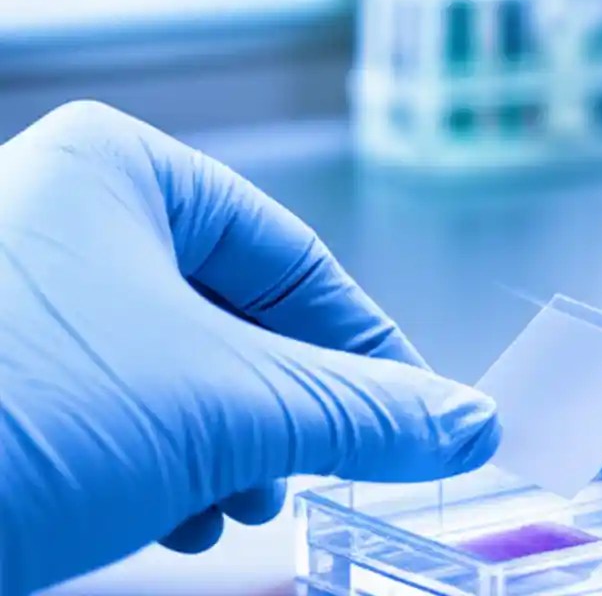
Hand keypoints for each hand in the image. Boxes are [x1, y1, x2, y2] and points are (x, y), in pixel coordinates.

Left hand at [0, 102, 499, 592]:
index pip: (296, 261)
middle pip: (239, 321)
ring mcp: (25, 296)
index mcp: (124, 173)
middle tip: (304, 475)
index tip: (415, 419)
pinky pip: (114, 404)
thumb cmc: (15, 414)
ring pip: (179, 371)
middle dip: (282, 413)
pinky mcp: (0, 374)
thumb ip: (362, 412)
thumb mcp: (224, 408)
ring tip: (218, 505)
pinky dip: (156, 464)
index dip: (368, 350)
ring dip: (223, 449)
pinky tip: (156, 516)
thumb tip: (467, 422)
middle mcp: (68, 216)